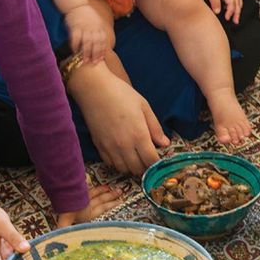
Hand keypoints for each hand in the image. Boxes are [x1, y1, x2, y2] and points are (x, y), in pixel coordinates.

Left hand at [55, 183, 124, 227]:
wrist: (64, 195)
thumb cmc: (67, 211)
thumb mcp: (67, 223)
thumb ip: (65, 230)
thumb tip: (62, 241)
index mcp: (88, 213)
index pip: (103, 208)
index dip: (111, 206)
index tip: (120, 203)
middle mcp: (88, 204)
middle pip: (102, 199)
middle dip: (111, 196)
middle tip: (120, 191)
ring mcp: (84, 195)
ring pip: (95, 192)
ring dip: (102, 190)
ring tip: (109, 187)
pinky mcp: (78, 188)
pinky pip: (86, 185)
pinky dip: (88, 181)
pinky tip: (88, 178)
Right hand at [65, 5, 108, 63]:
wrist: (77, 4)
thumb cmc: (87, 15)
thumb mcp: (97, 22)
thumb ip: (99, 32)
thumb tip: (102, 44)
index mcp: (99, 27)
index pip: (102, 41)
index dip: (102, 51)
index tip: (101, 60)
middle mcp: (93, 28)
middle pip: (95, 43)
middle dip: (95, 54)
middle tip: (94, 63)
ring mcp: (84, 27)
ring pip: (86, 42)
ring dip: (85, 52)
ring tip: (84, 60)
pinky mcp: (75, 26)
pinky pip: (75, 37)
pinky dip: (75, 45)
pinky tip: (74, 51)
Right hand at [68, 59, 170, 173]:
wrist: (94, 89)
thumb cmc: (122, 94)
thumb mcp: (144, 107)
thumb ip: (155, 128)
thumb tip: (165, 144)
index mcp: (139, 135)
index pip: (151, 161)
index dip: (157, 165)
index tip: (160, 161)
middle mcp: (124, 146)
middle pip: (138, 169)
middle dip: (146, 167)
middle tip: (149, 159)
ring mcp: (110, 148)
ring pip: (124, 170)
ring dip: (132, 167)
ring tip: (136, 158)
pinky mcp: (99, 147)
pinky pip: (110, 164)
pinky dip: (118, 164)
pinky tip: (122, 155)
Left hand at [198, 0, 242, 23]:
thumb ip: (215, 2)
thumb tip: (217, 12)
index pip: (232, 4)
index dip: (230, 12)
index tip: (227, 18)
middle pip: (238, 4)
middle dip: (237, 13)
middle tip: (235, 21)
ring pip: (238, 1)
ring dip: (238, 9)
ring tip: (236, 17)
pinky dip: (235, 5)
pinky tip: (231, 10)